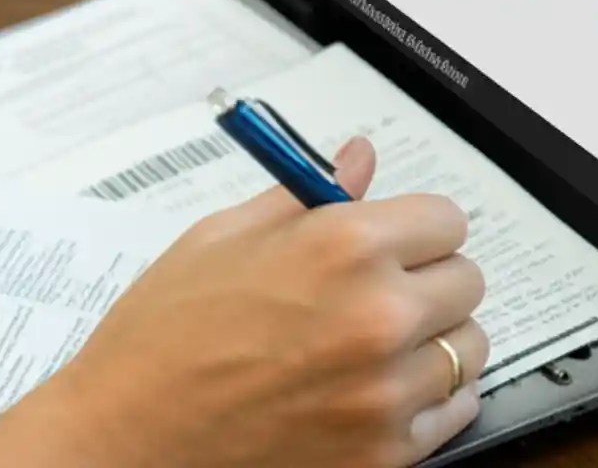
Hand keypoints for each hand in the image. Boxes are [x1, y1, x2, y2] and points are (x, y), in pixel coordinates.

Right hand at [0, 137, 488, 467]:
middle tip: (376, 289)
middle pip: (466, 280)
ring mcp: (387, 390)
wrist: (129, 430)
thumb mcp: (221, 237)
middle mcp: (378, 315)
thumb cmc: (162, 334)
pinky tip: (378, 385)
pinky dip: (429, 395)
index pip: (445, 219)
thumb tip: (357, 158)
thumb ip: (305, 195)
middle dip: (426, 277)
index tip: (395, 239)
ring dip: (432, 337)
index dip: (414, 226)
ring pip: (468, 345)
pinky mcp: (386, 451)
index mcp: (341, 247)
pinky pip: (456, 408)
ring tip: (371, 342)